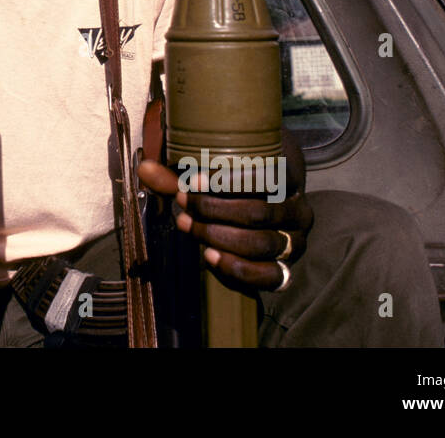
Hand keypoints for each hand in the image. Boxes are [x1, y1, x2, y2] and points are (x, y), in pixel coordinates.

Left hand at [137, 99, 313, 294]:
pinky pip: (268, 276)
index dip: (224, 182)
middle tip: (182, 203)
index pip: (265, 177)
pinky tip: (208, 255)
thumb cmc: (232, 182)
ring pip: (261, 243)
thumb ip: (179, 174)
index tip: (188, 182)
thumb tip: (144, 168)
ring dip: (218, 236)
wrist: (260, 208)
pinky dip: (236, 267)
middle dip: (214, 210)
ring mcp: (295, 242)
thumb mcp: (211, 172)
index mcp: (289, 176)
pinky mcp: (286, 269)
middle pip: (258, 213)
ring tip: (187, 226)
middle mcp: (299, 210)